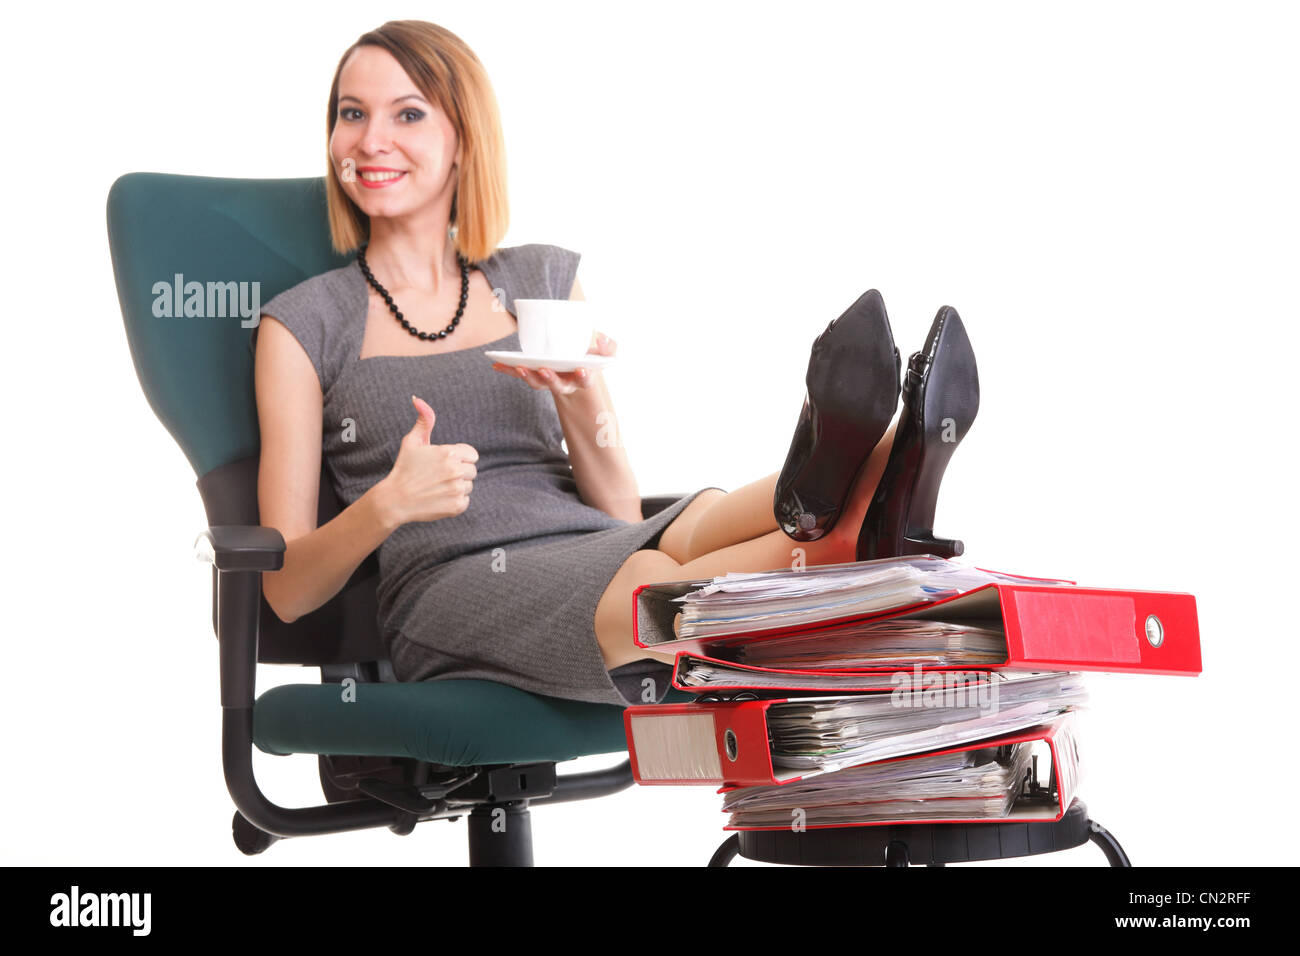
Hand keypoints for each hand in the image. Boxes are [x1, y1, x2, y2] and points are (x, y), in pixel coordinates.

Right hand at [380, 396, 478, 525]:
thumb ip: (424, 420)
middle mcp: (455, 471)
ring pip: (468, 486)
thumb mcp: (412, 442)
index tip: (444, 463)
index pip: (472, 455)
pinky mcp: (457, 506)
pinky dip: (454, 501)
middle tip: (439, 476)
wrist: (394, 500)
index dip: (459, 458)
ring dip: (457, 487)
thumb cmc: (404, 468)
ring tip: (437, 487)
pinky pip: (465, 501)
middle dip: (459, 472)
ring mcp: (457, 489)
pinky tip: (438, 498)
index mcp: (449, 453)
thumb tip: (418, 398)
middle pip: (472, 470)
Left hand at [490, 331, 616, 395]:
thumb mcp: (604, 354)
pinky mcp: (535, 375)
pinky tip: (496, 364)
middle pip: (557, 385)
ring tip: (519, 366)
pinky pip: (521, 375)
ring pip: (538, 383)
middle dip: (550, 379)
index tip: (581, 370)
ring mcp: (549, 381)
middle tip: (545, 369)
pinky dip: (508, 371)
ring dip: (528, 376)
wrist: (576, 368)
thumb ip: (609, 347)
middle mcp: (565, 383)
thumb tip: (602, 338)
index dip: (583, 376)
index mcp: (583, 378)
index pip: (585, 380)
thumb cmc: (591, 359)